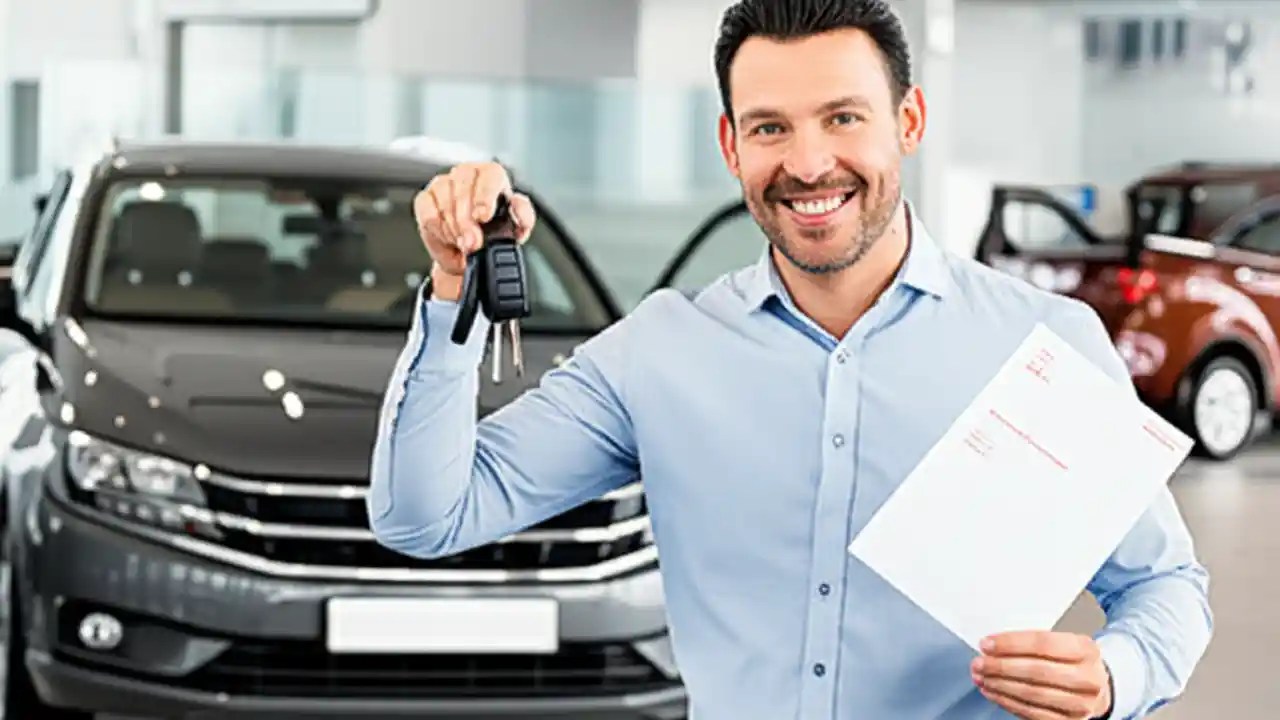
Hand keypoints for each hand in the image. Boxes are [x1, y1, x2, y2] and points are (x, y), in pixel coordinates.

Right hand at [413, 162, 536, 299]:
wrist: (470, 254)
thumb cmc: (495, 235)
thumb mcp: (517, 229)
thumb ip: (523, 216)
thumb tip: (518, 208)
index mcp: (492, 176)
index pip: (489, 175)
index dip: (484, 196)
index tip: (482, 217)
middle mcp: (467, 174)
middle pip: (463, 188)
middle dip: (467, 221)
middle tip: (472, 243)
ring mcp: (444, 184)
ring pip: (444, 200)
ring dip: (453, 228)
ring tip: (463, 242)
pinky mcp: (425, 198)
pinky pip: (427, 211)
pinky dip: (437, 228)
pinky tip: (447, 236)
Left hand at [972, 631, 1111, 719]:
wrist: (1097, 686)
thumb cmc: (1072, 660)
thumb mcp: (1063, 642)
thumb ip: (1033, 643)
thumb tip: (993, 645)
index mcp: (1086, 650)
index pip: (1043, 644)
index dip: (1011, 643)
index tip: (987, 643)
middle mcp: (1088, 678)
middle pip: (1036, 671)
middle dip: (1000, 666)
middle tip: (979, 662)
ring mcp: (1080, 704)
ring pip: (1032, 694)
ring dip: (999, 685)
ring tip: (981, 676)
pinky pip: (1031, 713)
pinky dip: (1006, 701)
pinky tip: (992, 691)